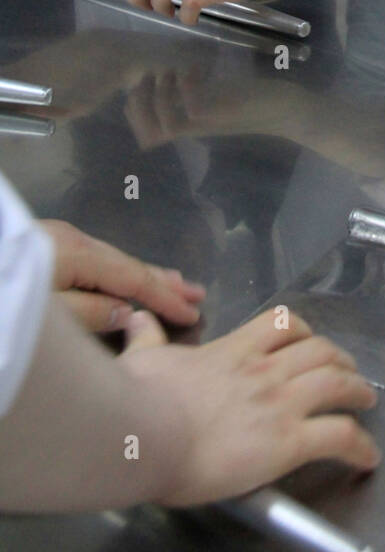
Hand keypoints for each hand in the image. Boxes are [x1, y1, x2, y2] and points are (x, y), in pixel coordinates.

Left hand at [44, 219, 205, 331]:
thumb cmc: (0, 295)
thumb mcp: (48, 314)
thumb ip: (91, 314)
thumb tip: (126, 312)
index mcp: (80, 254)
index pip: (135, 279)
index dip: (165, 298)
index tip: (193, 313)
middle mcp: (77, 240)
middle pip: (129, 264)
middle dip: (164, 281)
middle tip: (198, 294)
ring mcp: (60, 238)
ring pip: (113, 259)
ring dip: (143, 275)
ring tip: (173, 284)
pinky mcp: (46, 243)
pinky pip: (96, 258)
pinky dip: (120, 270)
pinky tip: (124, 279)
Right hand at [120, 308, 380, 505]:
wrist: (143, 435)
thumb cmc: (137, 401)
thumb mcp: (140, 359)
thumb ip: (146, 340)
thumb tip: (137, 320)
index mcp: (231, 352)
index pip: (280, 325)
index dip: (303, 331)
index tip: (309, 341)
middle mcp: (263, 371)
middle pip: (319, 350)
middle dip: (340, 359)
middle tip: (347, 371)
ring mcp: (279, 403)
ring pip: (337, 383)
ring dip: (358, 390)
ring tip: (366, 400)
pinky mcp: (288, 440)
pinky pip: (339, 436)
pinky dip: (361, 445)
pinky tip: (368, 456)